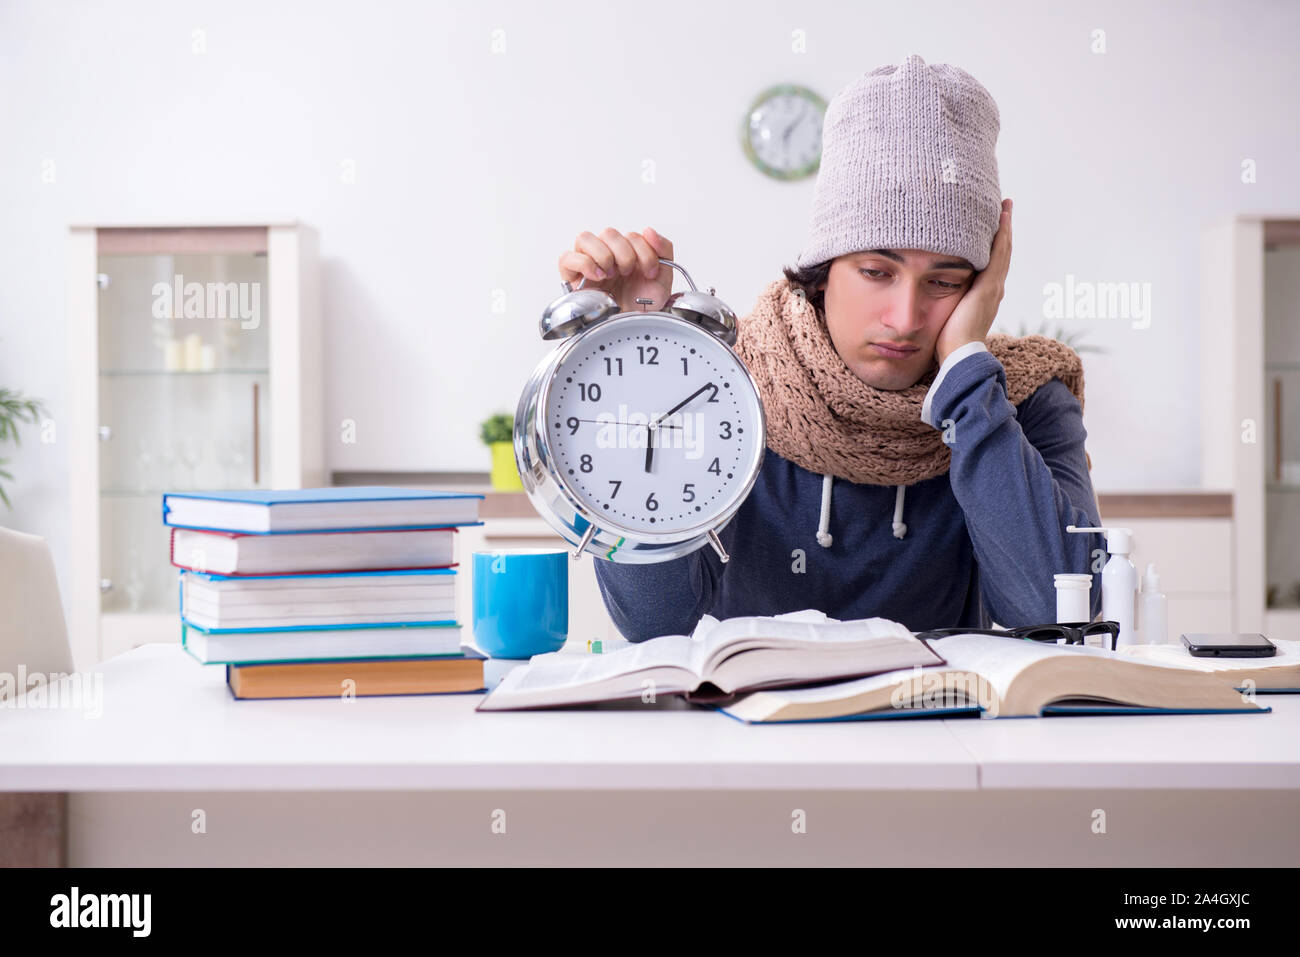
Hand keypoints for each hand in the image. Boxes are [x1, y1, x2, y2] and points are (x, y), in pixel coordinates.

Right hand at [558, 227, 674, 311]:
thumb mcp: (664, 278)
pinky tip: (599, 276)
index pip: (630, 234)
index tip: (650, 272)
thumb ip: (664, 248)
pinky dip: (584, 263)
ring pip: (585, 238)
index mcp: (627, 254)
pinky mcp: (572, 278)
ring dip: (604, 255)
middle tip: (629, 273)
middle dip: (625, 253)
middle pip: (608, 233)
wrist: (634, 332)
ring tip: (611, 274)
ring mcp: (588, 266)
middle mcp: (607, 256)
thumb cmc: (644, 308)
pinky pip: (567, 258)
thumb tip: (649, 230)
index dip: (643, 250)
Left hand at [934, 198, 1012, 365]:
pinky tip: (1001, 217)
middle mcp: (994, 289)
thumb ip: (944, 304)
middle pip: (1000, 253)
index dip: (992, 245)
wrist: (960, 356)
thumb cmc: (947, 343)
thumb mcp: (946, 316)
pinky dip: (1001, 234)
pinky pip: (997, 253)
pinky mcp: (989, 285)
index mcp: (984, 296)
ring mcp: (993, 286)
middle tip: (1003, 207)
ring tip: (1004, 206)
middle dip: (1001, 230)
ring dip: (1003, 227)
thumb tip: (926, 297)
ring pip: (1002, 250)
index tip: (991, 227)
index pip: (990, 264)